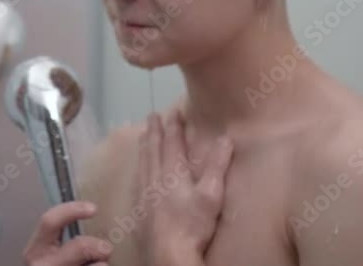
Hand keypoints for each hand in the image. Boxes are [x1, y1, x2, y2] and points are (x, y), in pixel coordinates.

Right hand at [22, 200, 113, 265]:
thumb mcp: (46, 256)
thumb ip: (61, 243)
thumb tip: (91, 222)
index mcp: (35, 251)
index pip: (50, 221)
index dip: (72, 210)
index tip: (93, 209)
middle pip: (80, 246)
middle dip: (98, 245)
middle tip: (106, 249)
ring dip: (102, 265)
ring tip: (101, 265)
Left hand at [135, 112, 232, 264]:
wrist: (167, 254)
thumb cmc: (192, 225)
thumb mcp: (211, 195)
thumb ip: (217, 166)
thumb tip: (225, 138)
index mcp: (172, 173)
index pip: (173, 143)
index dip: (174, 126)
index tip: (173, 112)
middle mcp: (155, 179)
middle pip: (153, 150)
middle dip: (154, 131)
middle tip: (152, 116)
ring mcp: (144, 195)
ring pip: (143, 164)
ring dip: (144, 147)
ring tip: (143, 136)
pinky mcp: (139, 211)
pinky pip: (137, 181)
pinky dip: (138, 169)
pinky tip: (139, 172)